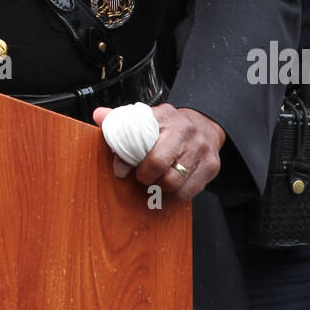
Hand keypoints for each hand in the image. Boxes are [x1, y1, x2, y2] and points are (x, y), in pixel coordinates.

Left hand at [92, 103, 225, 202]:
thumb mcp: (147, 117)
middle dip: (145, 175)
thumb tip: (99, 116)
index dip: (127, 158)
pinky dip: (176, 193)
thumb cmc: (171, 125)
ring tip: (158, 179)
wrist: (206, 124)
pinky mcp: (211, 166)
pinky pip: (188, 192)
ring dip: (160, 186)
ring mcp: (200, 149)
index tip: (121, 168)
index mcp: (164, 117)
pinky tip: (173, 184)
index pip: (140, 138)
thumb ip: (122, 120)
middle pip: (158, 163)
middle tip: (142, 175)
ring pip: (173, 181)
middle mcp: (184, 131)